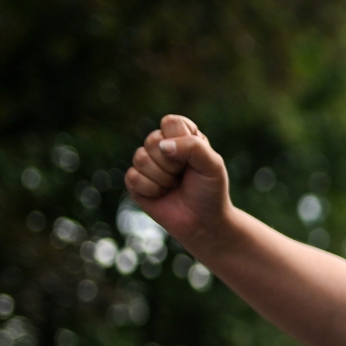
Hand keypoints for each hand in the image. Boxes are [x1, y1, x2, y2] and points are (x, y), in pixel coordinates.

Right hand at [123, 113, 232, 245]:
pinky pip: (133, 177)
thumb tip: (162, 146)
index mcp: (181, 136)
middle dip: (173, 164)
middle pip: (153, 140)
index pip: (171, 122)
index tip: (194, 159)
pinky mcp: (135, 182)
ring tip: (174, 185)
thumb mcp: (213, 166)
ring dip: (163, 178)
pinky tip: (162, 194)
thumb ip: (193, 147)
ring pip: (141, 158)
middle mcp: (162, 146)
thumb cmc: (210, 191)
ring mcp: (146, 163)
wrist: (204, 222)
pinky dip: (152, 189)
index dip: (181, 141)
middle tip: (184, 175)